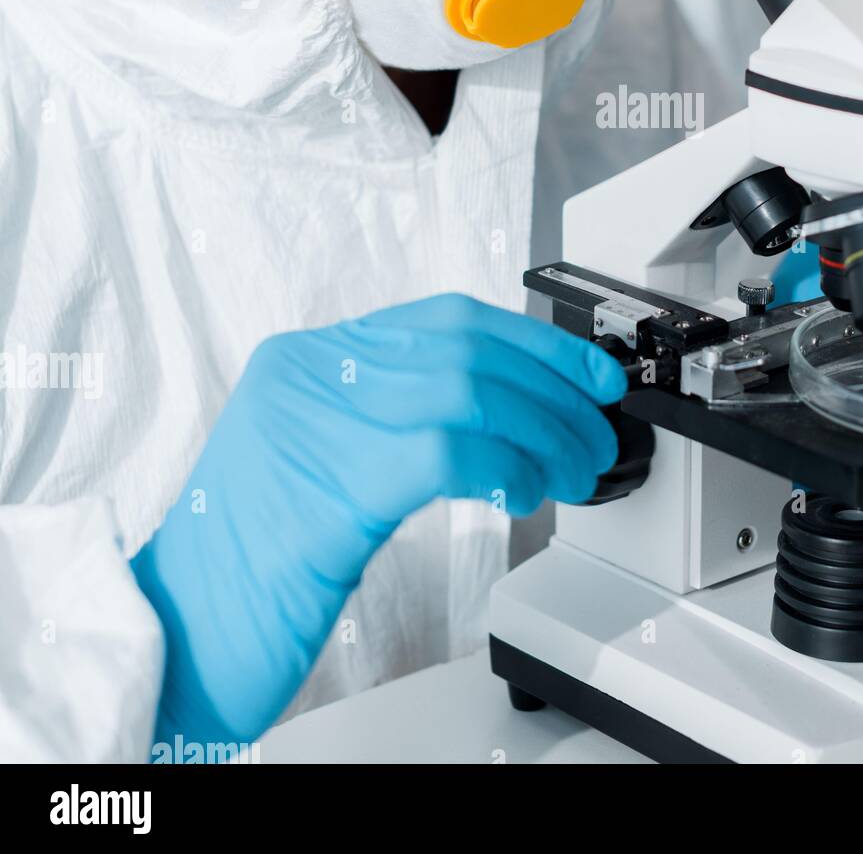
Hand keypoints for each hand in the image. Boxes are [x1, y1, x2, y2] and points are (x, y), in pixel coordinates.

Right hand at [131, 293, 623, 745]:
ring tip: (576, 467)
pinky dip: (507, 464)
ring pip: (469, 390)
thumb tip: (507, 409)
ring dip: (545, 430)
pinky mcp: (336, 483)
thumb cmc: (258, 556)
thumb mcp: (323, 458)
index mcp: (306, 358)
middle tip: (594, 424)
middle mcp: (308, 372)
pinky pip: (450, 449)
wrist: (182, 630)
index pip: (445, 319)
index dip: (529, 342)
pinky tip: (527, 491)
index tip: (581, 371)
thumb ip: (397, 416)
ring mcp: (317, 421)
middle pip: (465, 346)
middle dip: (552, 384)